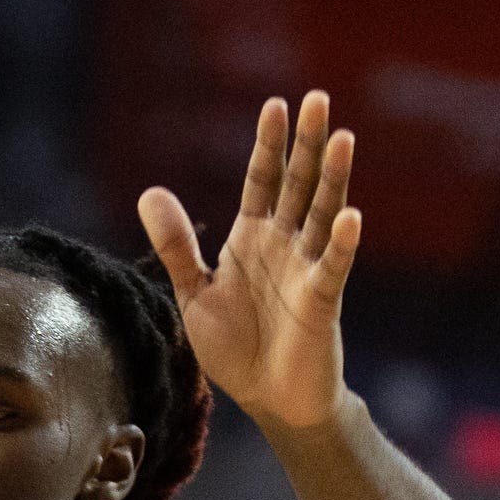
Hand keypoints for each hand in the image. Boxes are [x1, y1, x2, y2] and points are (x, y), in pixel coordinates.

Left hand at [137, 90, 360, 434]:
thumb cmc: (235, 347)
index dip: (268, 145)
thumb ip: (176, 246)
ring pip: (323, 214)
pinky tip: (350, 217)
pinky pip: (333, 268)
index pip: (262, 181)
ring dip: (332, 178)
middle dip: (306, 144)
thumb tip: (149, 192)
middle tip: (317, 99)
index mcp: (252, 239)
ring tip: (341, 137)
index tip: (275, 104)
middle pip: (297, 184)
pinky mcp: (322, 301)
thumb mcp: (195, 294)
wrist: (268, 400)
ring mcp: (307, 269)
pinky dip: (342, 244)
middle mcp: (285, 245)